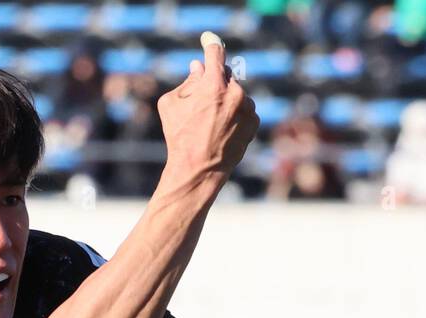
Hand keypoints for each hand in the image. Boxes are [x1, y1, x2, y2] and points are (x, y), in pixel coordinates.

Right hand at [156, 33, 259, 183]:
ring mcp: (248, 108)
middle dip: (213, 81)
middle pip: (225, 74)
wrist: (199, 170)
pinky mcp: (254, 122)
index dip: (210, 43)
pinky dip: (235, 113)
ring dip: (225, 98)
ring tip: (211, 122)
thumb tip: (199, 68)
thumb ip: (187, 81)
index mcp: (214, 85)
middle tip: (201, 99)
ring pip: (236, 92)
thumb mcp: (171, 104)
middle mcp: (235, 93)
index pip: (215, 53)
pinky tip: (222, 128)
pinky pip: (245, 108)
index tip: (208, 39)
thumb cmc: (179, 137)